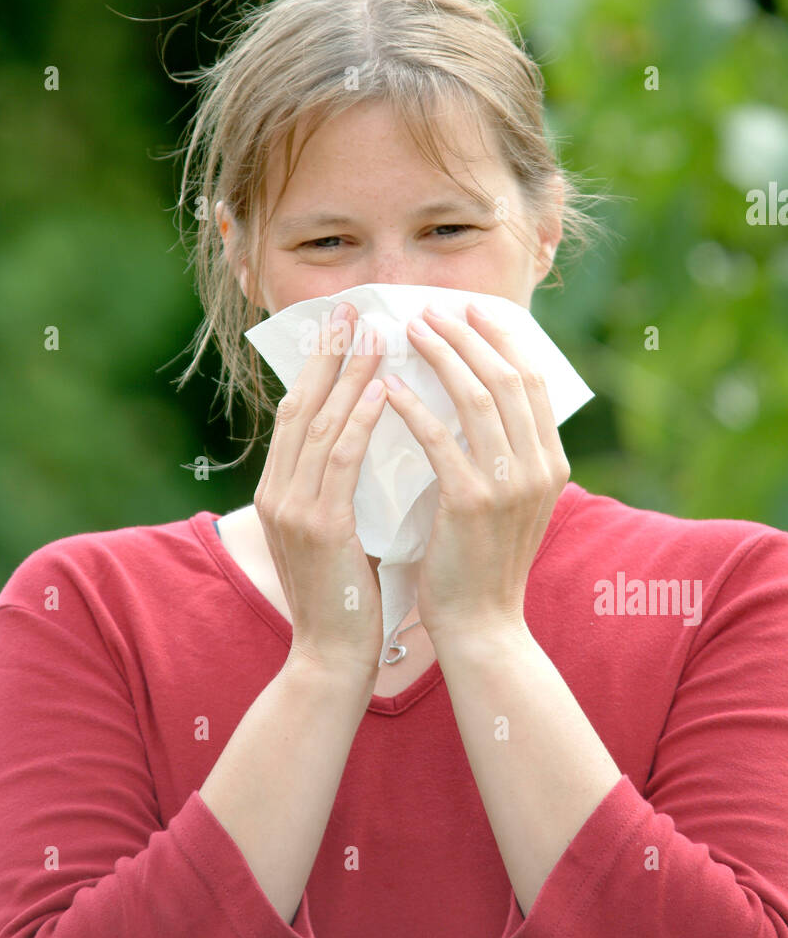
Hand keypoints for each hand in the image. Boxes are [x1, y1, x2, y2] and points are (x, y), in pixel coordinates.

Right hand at [255, 303, 387, 683]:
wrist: (332, 659)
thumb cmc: (348, 597)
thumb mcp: (339, 531)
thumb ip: (343, 488)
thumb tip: (374, 441)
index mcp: (281, 489)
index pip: (297, 411)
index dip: (319, 365)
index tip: (343, 326)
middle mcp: (278, 490)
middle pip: (301, 403)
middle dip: (329, 352)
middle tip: (353, 307)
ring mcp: (292, 507)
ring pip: (321, 422)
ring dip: (350, 373)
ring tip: (375, 333)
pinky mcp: (317, 526)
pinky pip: (341, 458)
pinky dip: (361, 418)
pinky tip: (384, 388)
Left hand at [382, 300, 570, 647]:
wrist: (481, 627)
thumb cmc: (481, 562)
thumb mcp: (508, 501)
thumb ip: (503, 452)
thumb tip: (478, 396)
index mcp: (551, 462)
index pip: (531, 380)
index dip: (500, 339)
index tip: (470, 310)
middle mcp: (540, 467)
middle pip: (506, 377)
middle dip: (467, 335)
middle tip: (429, 310)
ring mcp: (510, 484)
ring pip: (477, 398)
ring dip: (441, 356)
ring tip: (407, 331)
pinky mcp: (472, 503)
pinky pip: (440, 439)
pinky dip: (412, 407)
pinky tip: (386, 387)